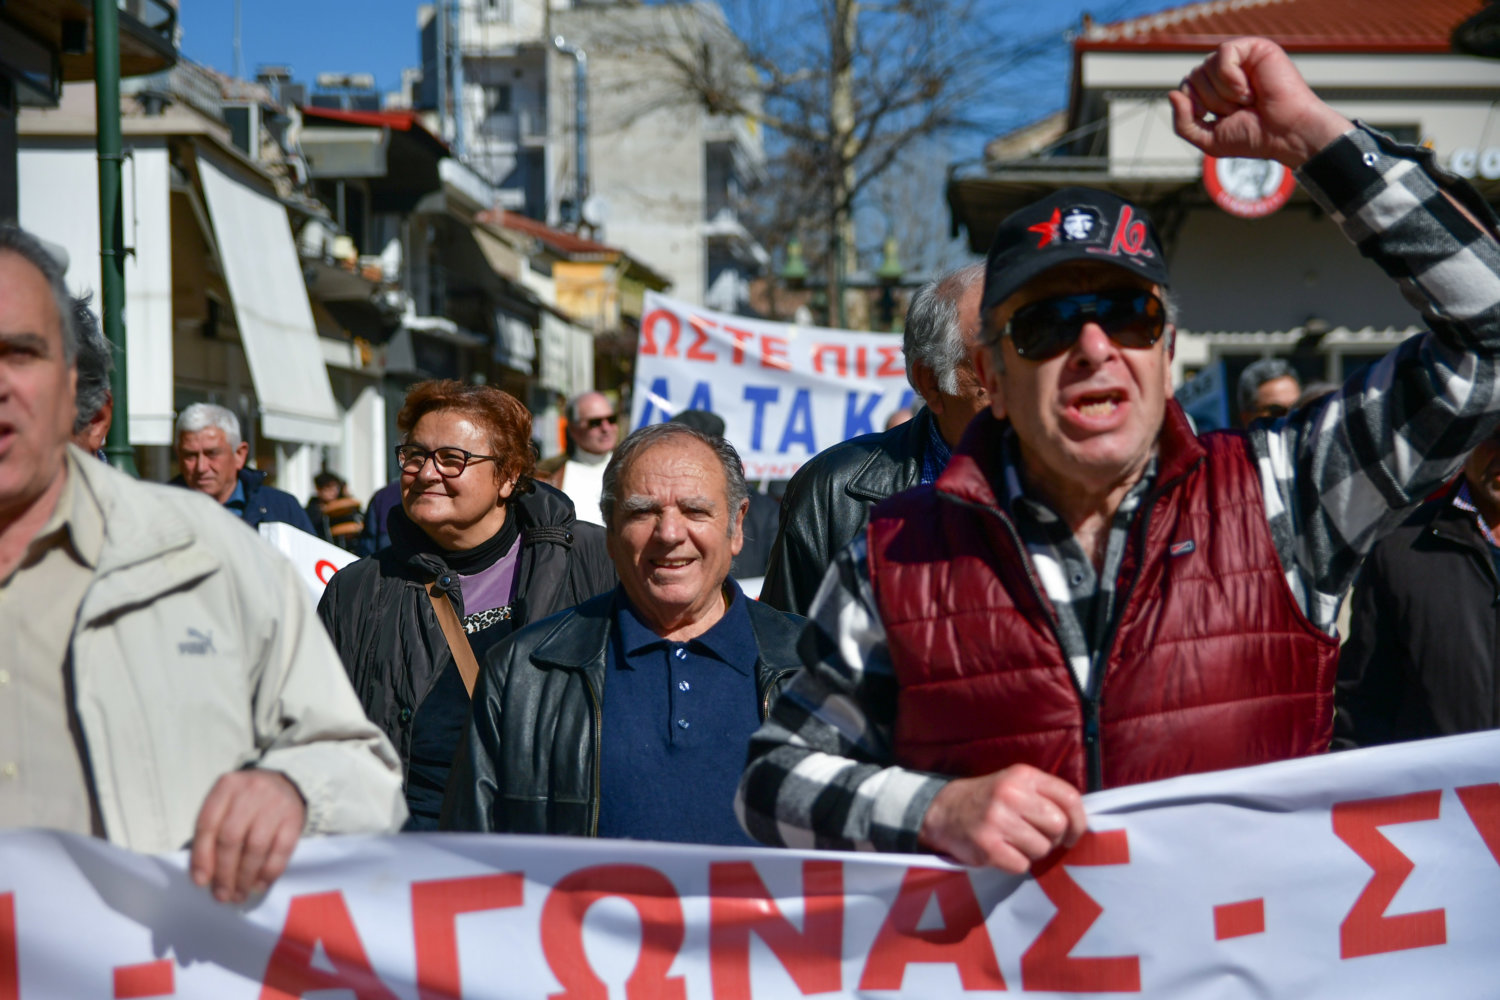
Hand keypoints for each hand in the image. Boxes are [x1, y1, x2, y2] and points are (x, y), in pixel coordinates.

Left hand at [190, 769, 305, 903]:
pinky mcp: (294, 818)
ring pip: (255, 847)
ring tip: (239, 894)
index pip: (207, 825)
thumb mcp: (225, 805)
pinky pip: (281, 850)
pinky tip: (260, 884)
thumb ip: (212, 833)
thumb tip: (204, 875)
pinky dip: (269, 872)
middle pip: (231, 838)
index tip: (201, 881)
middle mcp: (250, 791)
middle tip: (222, 894)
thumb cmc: (247, 802)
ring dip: (245, 876)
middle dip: (224, 872)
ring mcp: (275, 804)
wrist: (286, 783)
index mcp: (226, 786)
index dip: (201, 856)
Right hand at [918, 764, 1086, 872]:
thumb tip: (1077, 823)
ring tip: (1015, 843)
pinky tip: (1002, 852)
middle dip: (1052, 838)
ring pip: (1042, 848)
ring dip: (1032, 852)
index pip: (1069, 797)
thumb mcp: (1015, 784)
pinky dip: (1016, 863)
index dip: (1078, 821)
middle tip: (1036, 837)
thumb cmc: (988, 800)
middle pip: (1058, 826)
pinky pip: (1022, 865)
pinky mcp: (988, 846)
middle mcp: (1011, 794)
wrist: (943, 811)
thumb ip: (1045, 796)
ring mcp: (998, 820)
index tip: (1072, 834)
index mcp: (1023, 776)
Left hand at [1169, 37, 1352, 167]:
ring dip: (1224, 94)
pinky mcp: (1255, 48)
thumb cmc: (1253, 137)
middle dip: (1211, 101)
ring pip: (1206, 66)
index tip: (1216, 118)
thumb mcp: (1208, 138)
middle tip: (1238, 110)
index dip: (1194, 105)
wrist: (1286, 135)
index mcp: (1215, 89)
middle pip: (1193, 76)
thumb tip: (1172, 93)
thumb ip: (1182, 122)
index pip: (1185, 87)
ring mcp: (1241, 59)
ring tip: (1248, 101)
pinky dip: (1231, 78)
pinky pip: (1223, 53)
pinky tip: (1249, 89)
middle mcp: (1226, 71)